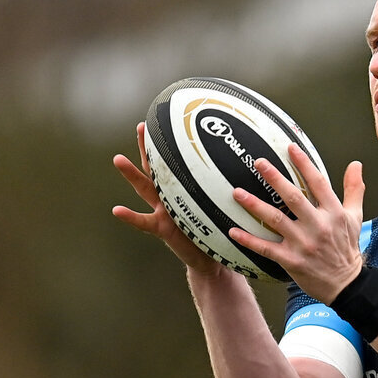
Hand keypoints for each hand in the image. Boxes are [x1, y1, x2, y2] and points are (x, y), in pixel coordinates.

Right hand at [112, 122, 222, 277]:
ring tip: (118, 159)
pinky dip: (130, 217)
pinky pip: (144, 222)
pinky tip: (116, 210)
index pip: (179, 161)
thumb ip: (237, 189)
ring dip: (131, 174)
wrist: (212, 259)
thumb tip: (261, 164)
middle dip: (149, 148)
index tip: (172, 118)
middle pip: (158, 167)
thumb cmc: (221, 231)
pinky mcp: (162, 229)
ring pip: (145, 188)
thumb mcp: (228, 207)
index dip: (176, 142)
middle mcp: (172, 196)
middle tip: (140, 126)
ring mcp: (163, 211)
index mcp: (186, 189)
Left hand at [229, 144, 364, 303]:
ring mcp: (304, 244)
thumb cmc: (347, 249)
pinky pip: (266, 248)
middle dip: (275, 178)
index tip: (290, 147)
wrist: (346, 285)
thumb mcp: (355, 218)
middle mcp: (318, 226)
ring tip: (237, 193)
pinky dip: (249, 240)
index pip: (318, 183)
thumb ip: (354, 189)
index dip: (304, 164)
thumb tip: (356, 164)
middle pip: (294, 198)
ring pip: (276, 220)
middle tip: (258, 163)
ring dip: (255, 206)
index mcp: (334, 213)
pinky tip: (233, 231)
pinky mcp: (292, 261)